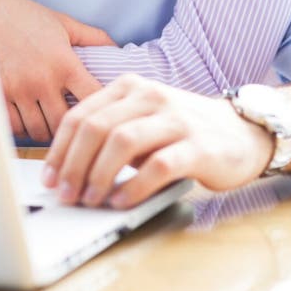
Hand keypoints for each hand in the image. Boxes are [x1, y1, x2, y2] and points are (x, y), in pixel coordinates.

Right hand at [0, 0, 115, 141]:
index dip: (101, 109)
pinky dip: (23, 128)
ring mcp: (17, 90)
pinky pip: (14, 127)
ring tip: (53, 125)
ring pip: (38, 131)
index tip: (103, 113)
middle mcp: (42, 80)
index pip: (93, 98)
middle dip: (72, 128)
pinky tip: (29, 120)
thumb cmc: (26, 16)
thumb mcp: (64, 23)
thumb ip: (93, 38)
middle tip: (76, 127)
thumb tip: (119, 49)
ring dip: (47, 131)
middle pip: (65, 124)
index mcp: (63, 63)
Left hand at [42, 74, 273, 207]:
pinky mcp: (198, 145)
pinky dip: (134, 187)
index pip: (81, 114)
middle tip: (66, 195)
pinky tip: (122, 202)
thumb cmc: (181, 131)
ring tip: (90, 200)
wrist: (242, 132)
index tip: (49, 178)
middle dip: (74, 164)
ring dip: (99, 175)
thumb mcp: (141, 122)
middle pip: (96, 127)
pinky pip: (158, 165)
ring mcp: (175, 118)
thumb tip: (66, 171)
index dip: (60, 149)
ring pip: (123, 141)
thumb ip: (110, 135)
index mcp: (130, 87)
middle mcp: (150, 96)